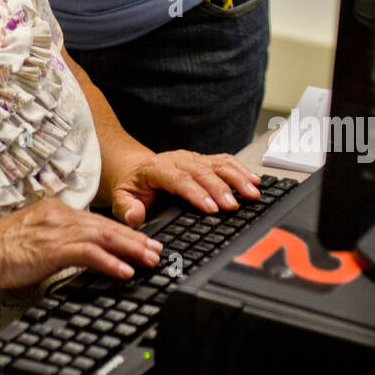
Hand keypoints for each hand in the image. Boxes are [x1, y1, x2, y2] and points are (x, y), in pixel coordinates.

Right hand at [0, 198, 163, 291]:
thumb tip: (75, 253)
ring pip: (105, 236)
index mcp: (56, 210)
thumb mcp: (34, 238)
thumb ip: (56, 241)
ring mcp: (58, 229)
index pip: (96, 220)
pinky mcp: (54, 247)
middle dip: (135, 239)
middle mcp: (61, 215)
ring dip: (131, 250)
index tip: (139, 240)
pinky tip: (124, 272)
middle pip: (107, 226)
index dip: (121, 231)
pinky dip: (110, 262)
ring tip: (150, 260)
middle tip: (156, 250)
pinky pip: (90, 254)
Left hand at [107, 149, 261, 228]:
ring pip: (217, 164)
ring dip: (237, 178)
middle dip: (220, 188)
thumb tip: (135, 216)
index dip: (195, 192)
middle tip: (233, 206)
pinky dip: (241, 170)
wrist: (134, 169)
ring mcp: (192, 158)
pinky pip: (225, 161)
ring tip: (252, 193)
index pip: (178, 179)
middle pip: (202, 171)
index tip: (210, 207)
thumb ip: (126, 209)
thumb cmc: (131, 187)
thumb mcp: (120, 199)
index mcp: (156, 169)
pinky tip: (254, 181)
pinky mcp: (204, 160)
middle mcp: (177, 159)